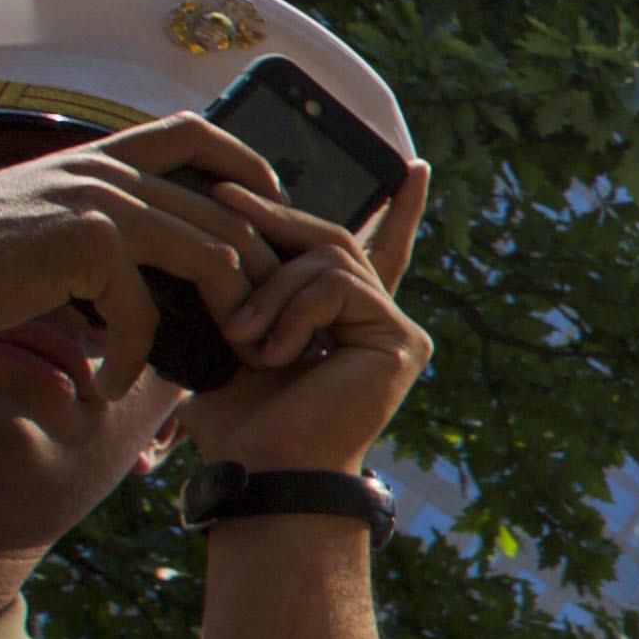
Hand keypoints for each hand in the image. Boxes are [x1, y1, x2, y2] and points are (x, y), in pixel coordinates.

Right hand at [0, 116, 281, 412]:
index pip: (194, 132)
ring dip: (222, 318)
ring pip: (211, 255)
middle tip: (259, 330)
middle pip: (225, 211)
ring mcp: (99, 201)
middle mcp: (104, 170)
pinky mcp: (87, 245)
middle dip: (257, 274)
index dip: (247, 163)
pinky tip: (107, 387)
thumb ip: (90, 229)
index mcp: (93, 158)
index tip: (271, 209)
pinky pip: (148, 314)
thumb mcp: (33, 226)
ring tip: (214, 360)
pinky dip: (135, 360)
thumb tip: (138, 273)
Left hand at [165, 159, 432, 472]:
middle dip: (274, 221)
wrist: (262, 469)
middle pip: (332, 240)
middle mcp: (382, 323)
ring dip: (272, 290)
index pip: (377, 253)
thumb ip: (249, 286)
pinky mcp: (401, 339)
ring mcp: (396, 330)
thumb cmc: (239, 418)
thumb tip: (229, 225)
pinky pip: (339, 284)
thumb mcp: (236, 331)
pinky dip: (295, 310)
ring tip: (242, 337)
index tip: (415, 169)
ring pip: (329, 258)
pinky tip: (277, 352)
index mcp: (349, 324)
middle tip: (222, 201)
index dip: (399, 212)